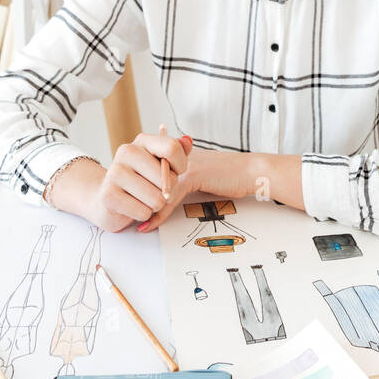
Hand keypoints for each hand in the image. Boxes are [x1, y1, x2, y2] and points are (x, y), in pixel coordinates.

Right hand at [88, 130, 191, 230]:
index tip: (175, 172)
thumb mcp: (160, 163)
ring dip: (155, 205)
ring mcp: (114, 172)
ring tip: (143, 198)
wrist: (109, 199)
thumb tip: (187, 141)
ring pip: (157, 199)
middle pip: (166, 179)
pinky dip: (143, 214)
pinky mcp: (108, 195)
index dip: (180, 166)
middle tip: (154, 188)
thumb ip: (177, 152)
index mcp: (142, 141)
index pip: (172, 148)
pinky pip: (143, 212)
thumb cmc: (141, 180)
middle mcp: (126, 152)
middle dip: (167, 191)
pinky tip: (133, 206)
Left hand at [137, 144, 257, 233]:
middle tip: (127, 215)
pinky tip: (149, 224)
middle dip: (137, 197)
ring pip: (155, 186)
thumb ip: (184, 182)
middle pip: (147, 176)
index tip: (131, 203)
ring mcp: (184, 164)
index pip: (150, 168)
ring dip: (144, 206)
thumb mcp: (202, 177)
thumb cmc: (231, 175)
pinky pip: (169, 196)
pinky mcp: (192, 175)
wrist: (251, 172)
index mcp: (179, 154)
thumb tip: (166, 197)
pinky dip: (159, 213)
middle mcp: (178, 156)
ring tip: (136, 223)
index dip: (140, 186)